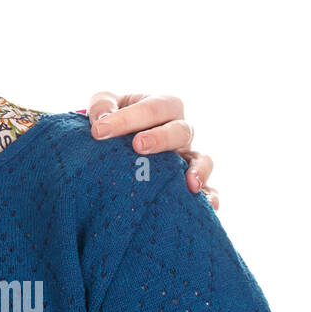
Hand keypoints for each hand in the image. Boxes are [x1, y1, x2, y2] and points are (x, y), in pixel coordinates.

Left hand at [79, 92, 217, 209]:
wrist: (114, 141)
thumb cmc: (111, 118)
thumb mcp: (104, 105)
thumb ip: (102, 106)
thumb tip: (102, 119)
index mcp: (161, 107)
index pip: (153, 108)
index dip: (128, 118)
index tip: (99, 131)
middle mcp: (178, 129)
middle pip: (181, 130)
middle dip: (161, 138)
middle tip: (138, 146)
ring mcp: (185, 155)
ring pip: (201, 158)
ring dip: (198, 169)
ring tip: (189, 182)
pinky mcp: (187, 179)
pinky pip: (208, 188)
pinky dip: (211, 195)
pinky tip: (209, 206)